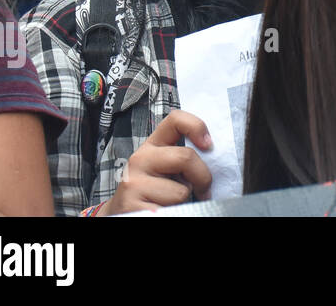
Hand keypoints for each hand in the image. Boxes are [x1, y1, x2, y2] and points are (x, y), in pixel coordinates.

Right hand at [97, 110, 213, 214]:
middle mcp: (140, 159)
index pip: (175, 120)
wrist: (122, 215)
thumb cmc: (154, 192)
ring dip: (185, 202)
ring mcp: (133, 183)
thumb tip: (214, 159)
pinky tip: (161, 212)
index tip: (209, 145)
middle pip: (186, 157)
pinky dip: (174, 215)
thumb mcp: (167, 169)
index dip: (197, 127)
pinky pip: (170, 211)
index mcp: (152, 146)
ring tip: (170, 203)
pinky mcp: (131, 206)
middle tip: (202, 191)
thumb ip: (183, 160)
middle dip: (203, 178)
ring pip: (181, 191)